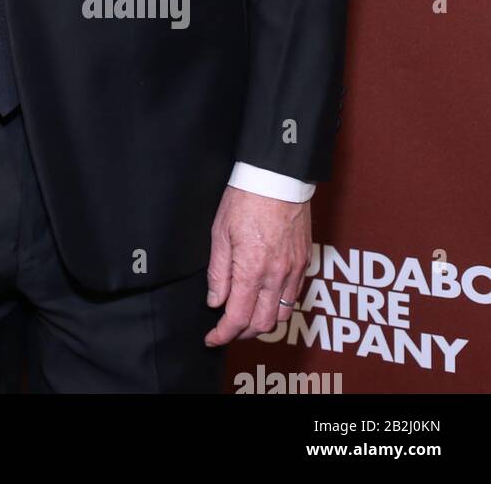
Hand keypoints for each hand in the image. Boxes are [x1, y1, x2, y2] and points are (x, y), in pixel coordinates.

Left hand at [204, 185, 310, 345]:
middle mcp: (277, 276)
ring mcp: (294, 271)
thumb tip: (215, 301)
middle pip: (263, 324)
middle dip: (243, 332)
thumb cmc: (244, 200)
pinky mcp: (305, 263)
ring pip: (281, 315)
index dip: (224, 334)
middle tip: (226, 328)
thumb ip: (218, 272)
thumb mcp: (220, 233)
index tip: (212, 339)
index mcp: (252, 269)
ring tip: (245, 316)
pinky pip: (294, 297)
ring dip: (263, 323)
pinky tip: (264, 298)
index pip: (239, 317)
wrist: (277, 179)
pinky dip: (278, 306)